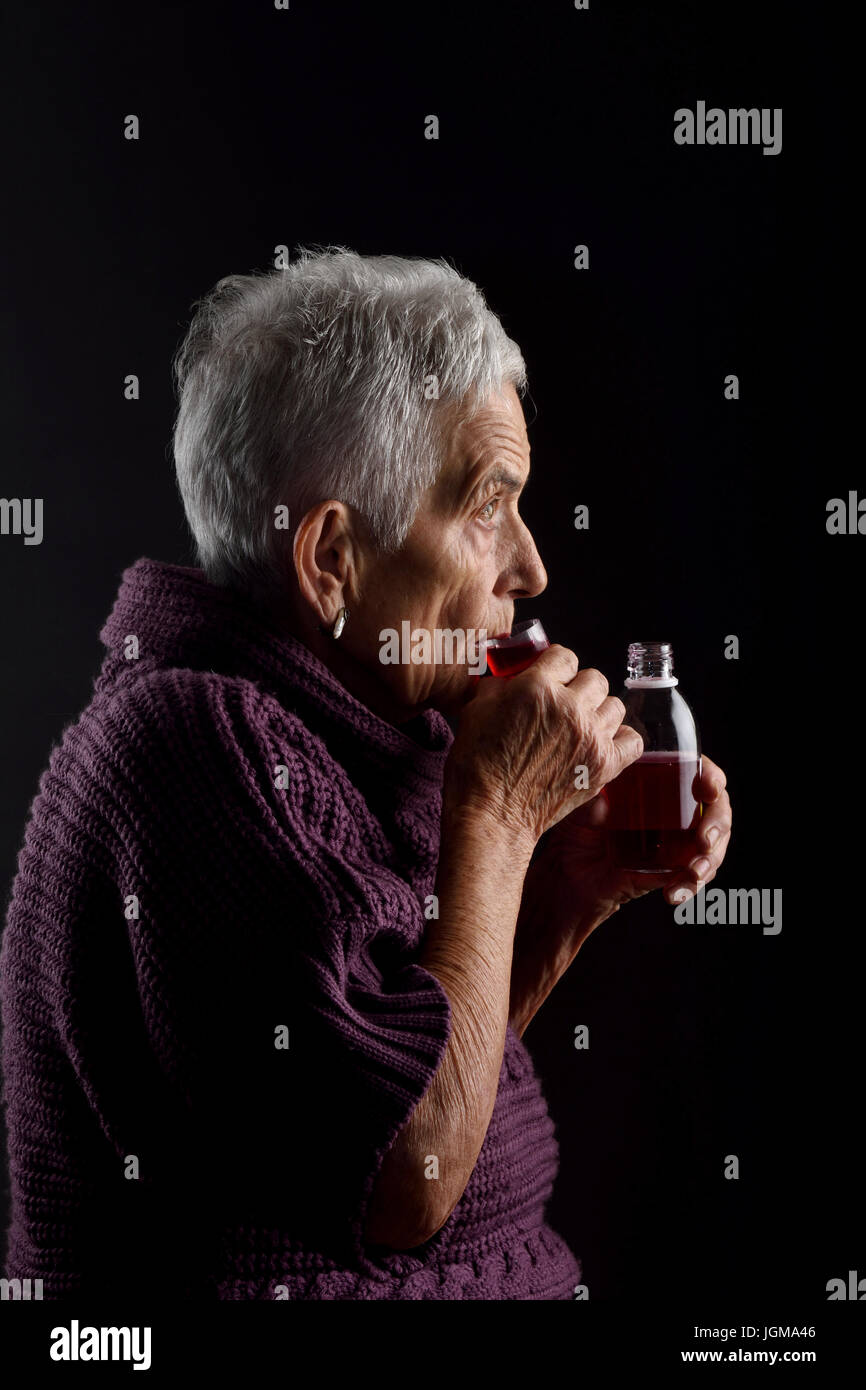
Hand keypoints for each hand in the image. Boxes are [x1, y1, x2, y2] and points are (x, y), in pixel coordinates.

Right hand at [442, 645, 643, 845]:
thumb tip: (513, 679)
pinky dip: (622, 740)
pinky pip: (634, 740)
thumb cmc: (478, 766)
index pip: (564, 656)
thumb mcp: (475, 710)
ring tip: (581, 726)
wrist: (492, 814)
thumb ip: (500, 685)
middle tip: (563, 705)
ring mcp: (591, 737)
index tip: (551, 677)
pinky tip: (604, 743)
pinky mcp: (604, 765)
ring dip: (598, 712)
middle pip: (595, 678)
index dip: (556, 666)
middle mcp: (569, 708)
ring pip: (615, 706)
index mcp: (537, 688)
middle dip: (579, 688)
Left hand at [540, 752, 732, 918]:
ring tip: (693, 873)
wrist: (570, 873)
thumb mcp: (582, 807)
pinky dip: (689, 886)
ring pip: (713, 846)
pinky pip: (693, 877)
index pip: (699, 772)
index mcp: (661, 782)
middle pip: (717, 810)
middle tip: (704, 841)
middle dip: (717, 825)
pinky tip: (674, 893)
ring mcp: (680, 841)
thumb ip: (594, 798)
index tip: (708, 790)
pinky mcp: (673, 870)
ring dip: (709, 861)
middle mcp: (677, 809)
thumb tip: (605, 798)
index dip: (712, 778)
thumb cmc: (577, 828)